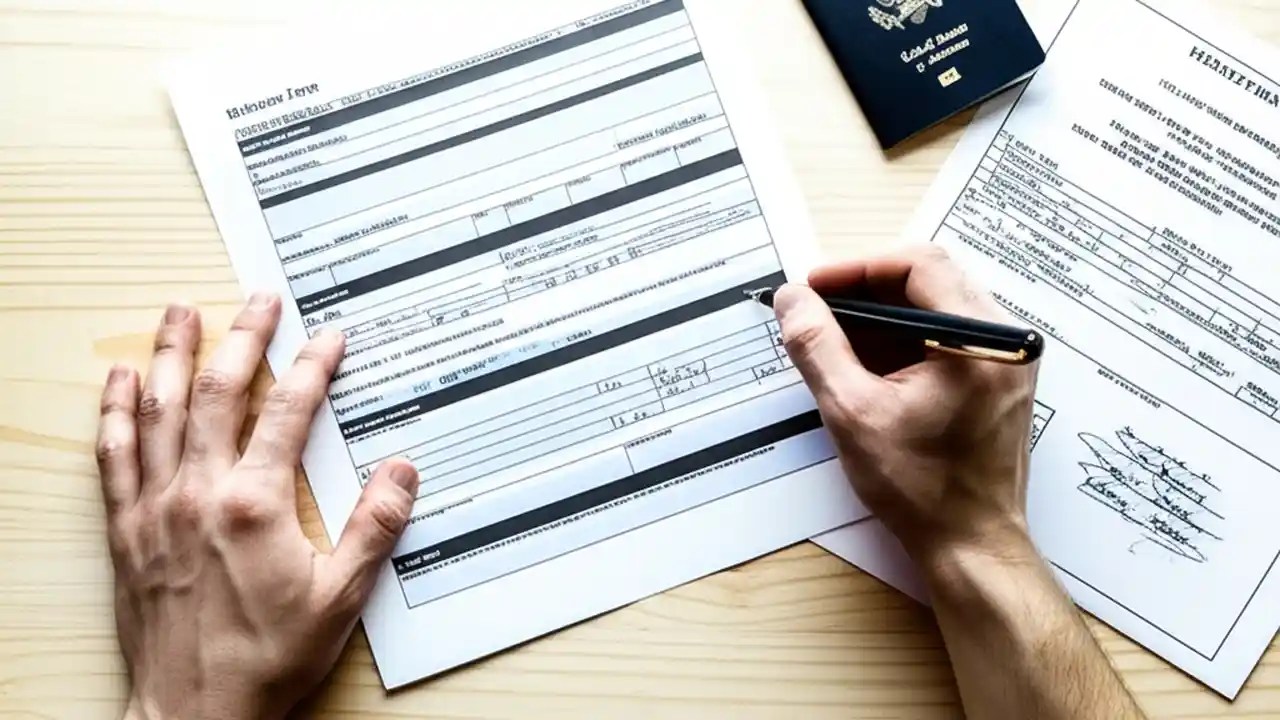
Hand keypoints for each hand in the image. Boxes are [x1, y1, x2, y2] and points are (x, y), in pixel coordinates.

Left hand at [96, 295, 419, 719]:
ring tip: (179, 312)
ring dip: (169, 354)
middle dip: (242, 338)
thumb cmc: (266, 659)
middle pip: (216, 393)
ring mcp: (155, 508)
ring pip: (157, 410)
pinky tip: (119, 381)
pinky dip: (115, 411)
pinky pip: (113, 455)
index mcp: (253, 504)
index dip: (312, 366)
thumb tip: (402, 473)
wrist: (194, 712)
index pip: (287, 412)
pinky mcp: (125, 530)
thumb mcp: (341, 598)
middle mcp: (197, 493)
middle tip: (259, 299)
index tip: (328, 337)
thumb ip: (373, 528)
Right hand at [774, 246, 1038, 566]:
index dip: (857, 267)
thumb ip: (818, 347)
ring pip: (935, 306)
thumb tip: (792, 299)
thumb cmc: (921, 490)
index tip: (813, 287)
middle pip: (929, 279)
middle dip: (865, 289)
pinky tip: (863, 362)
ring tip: (832, 337)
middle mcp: (1004, 340)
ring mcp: (1005, 360)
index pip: (919, 264)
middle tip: (816, 308)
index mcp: (979, 340)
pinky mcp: (996, 380)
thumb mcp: (852, 413)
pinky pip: (944, 336)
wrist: (971, 546)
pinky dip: (901, 339)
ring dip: (881, 315)